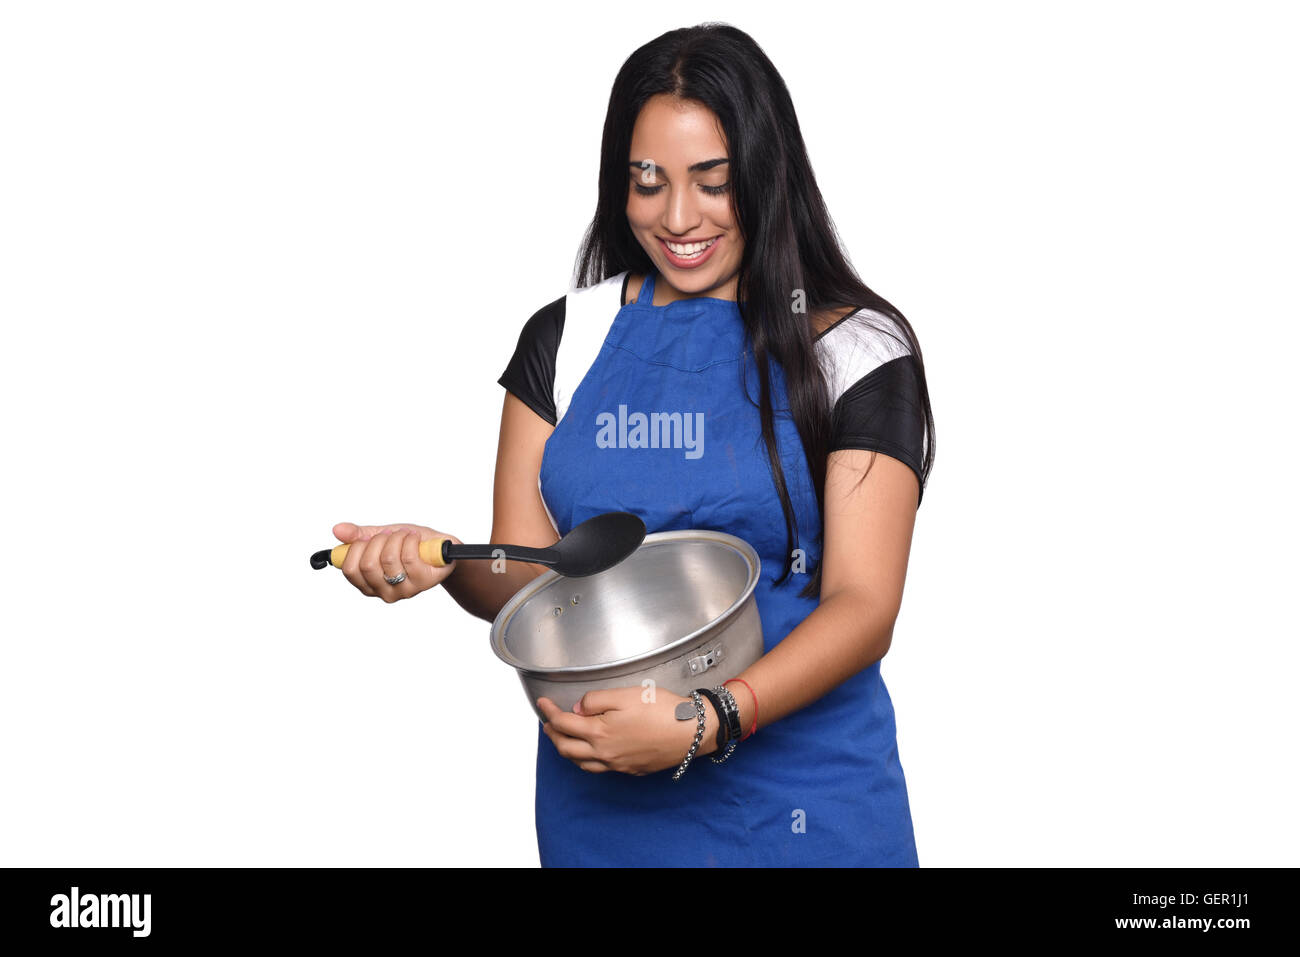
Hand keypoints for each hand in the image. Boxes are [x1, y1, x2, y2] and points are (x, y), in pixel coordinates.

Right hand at [332, 522, 461, 602]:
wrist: (441, 549)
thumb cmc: (410, 544)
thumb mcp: (381, 536)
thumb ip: (359, 536)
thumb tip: (337, 530)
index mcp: (369, 584)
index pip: (350, 571)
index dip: (356, 548)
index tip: (367, 538)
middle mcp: (385, 592)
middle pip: (368, 565)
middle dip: (377, 541)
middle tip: (389, 535)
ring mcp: (405, 590)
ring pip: (389, 559)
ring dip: (396, 538)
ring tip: (404, 535)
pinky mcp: (424, 583)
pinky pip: (409, 557)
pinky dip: (410, 540)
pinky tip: (415, 538)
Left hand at [537, 686, 718, 775]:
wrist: (691, 732)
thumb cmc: (663, 711)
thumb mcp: (626, 695)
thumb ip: (596, 701)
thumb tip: (578, 710)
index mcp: (600, 733)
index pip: (563, 724)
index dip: (548, 712)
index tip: (542, 703)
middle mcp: (605, 754)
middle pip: (566, 748)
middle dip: (552, 734)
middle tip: (548, 721)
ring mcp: (618, 765)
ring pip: (581, 763)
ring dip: (566, 749)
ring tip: (563, 737)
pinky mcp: (631, 769)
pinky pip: (600, 768)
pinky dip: (586, 760)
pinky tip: (591, 751)